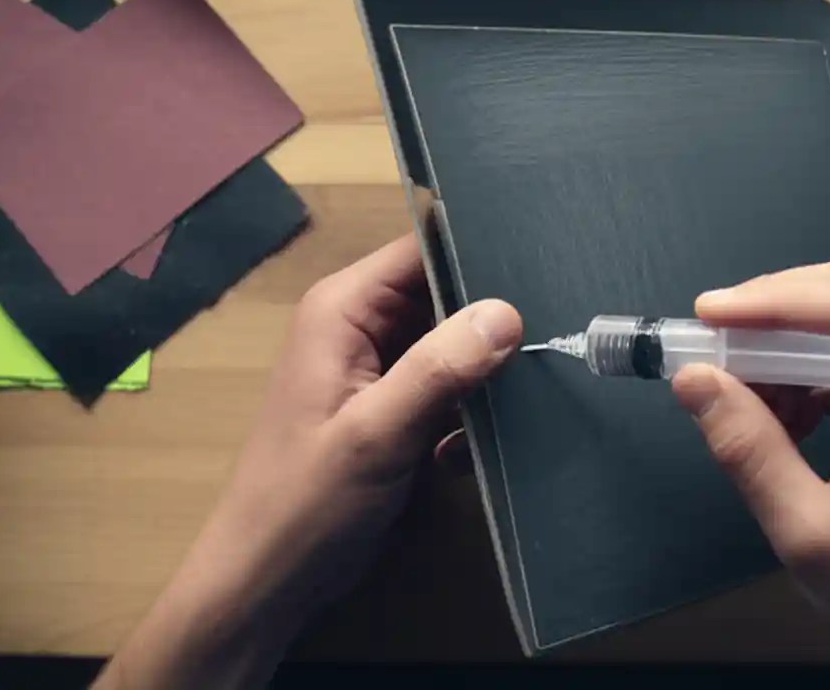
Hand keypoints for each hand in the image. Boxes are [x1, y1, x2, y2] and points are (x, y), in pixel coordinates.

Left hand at [94, 234, 521, 689]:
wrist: (268, 580)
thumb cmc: (306, 503)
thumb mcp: (376, 434)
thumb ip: (439, 370)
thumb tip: (508, 313)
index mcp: (344, 309)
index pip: (423, 249)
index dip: (480, 253)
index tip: (545, 268)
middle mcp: (361, 326)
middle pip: (446, 293)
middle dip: (496, 315)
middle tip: (560, 329)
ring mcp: (378, 369)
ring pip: (454, 342)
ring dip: (490, 368)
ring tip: (538, 384)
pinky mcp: (394, 409)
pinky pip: (449, 386)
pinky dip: (473, 408)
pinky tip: (488, 441)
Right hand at [670, 257, 829, 689]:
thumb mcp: (810, 536)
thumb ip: (751, 453)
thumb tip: (694, 379)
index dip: (783, 299)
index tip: (711, 314)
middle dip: (780, 314)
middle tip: (713, 345)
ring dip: (796, 340)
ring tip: (748, 392)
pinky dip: (819, 363)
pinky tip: (787, 408)